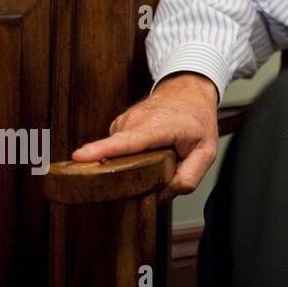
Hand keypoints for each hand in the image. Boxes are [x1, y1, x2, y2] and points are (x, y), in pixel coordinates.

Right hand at [70, 72, 219, 202]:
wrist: (188, 90)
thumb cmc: (198, 120)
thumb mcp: (206, 151)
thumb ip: (189, 177)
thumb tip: (160, 196)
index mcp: (158, 127)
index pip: (127, 141)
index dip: (103, 150)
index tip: (81, 156)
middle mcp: (134, 122)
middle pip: (119, 157)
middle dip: (131, 173)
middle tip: (161, 162)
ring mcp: (122, 122)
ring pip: (120, 156)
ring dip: (136, 162)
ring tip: (159, 150)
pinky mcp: (117, 125)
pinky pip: (118, 149)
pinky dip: (131, 154)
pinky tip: (148, 147)